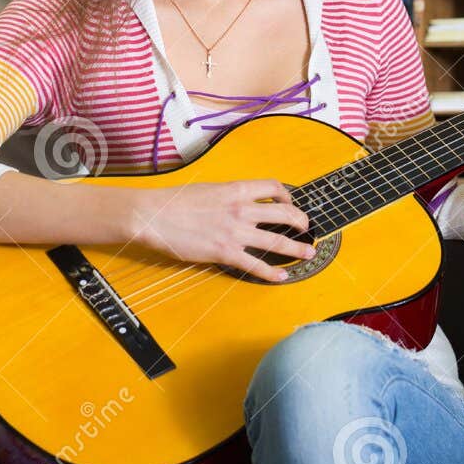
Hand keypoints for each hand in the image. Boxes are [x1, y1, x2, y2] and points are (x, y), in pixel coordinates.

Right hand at [128, 179, 316, 282]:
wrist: (154, 216)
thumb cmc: (174, 202)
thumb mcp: (207, 189)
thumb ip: (227, 196)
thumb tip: (237, 202)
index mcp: (236, 190)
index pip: (273, 187)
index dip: (287, 195)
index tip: (290, 202)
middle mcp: (241, 210)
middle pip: (284, 213)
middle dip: (301, 222)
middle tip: (306, 228)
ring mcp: (235, 233)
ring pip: (278, 241)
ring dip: (297, 249)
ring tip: (309, 253)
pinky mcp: (226, 253)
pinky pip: (257, 265)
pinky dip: (273, 273)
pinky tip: (282, 277)